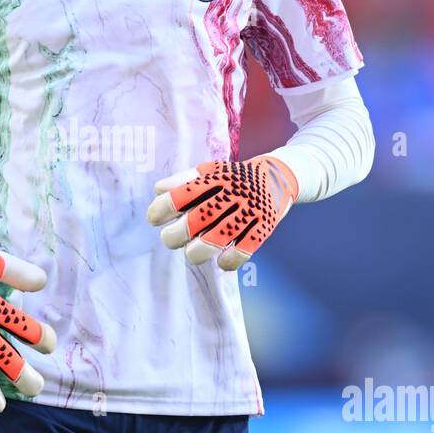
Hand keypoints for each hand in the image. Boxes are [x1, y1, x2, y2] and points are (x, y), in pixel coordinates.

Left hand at [146, 155, 298, 270]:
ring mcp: (249, 210)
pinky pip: (245, 249)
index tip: (154, 219)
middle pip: (197, 219)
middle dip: (176, 235)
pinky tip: (221, 261)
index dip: (162, 209)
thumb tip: (158, 190)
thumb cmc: (235, 177)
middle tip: (169, 239)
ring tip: (191, 253)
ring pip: (218, 238)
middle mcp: (232, 193)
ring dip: (198, 252)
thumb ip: (184, 180)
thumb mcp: (211, 171)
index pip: (182, 194)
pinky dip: (230, 260)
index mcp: (215, 178)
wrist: (279, 176)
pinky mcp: (264, 226)